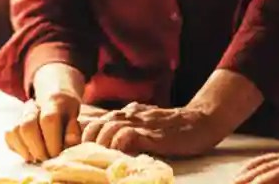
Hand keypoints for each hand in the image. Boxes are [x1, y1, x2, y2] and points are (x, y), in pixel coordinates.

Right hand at [4, 89, 82, 162]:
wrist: (54, 100)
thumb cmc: (67, 114)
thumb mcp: (76, 119)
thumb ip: (74, 130)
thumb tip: (70, 140)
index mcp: (54, 102)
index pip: (48, 120)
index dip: (52, 141)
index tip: (58, 154)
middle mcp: (34, 106)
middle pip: (27, 127)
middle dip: (38, 149)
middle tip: (48, 159)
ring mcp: (20, 115)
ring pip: (15, 132)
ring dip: (28, 150)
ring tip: (39, 158)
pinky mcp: (12, 124)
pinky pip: (9, 136)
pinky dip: (19, 149)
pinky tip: (30, 154)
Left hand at [82, 102, 225, 157]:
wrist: (201, 120)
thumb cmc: (174, 127)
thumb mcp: (145, 124)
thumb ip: (128, 131)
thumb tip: (108, 148)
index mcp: (125, 115)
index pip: (93, 122)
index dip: (81, 138)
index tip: (77, 156)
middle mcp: (129, 115)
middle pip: (94, 126)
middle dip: (85, 145)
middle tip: (84, 163)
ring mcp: (140, 123)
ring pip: (107, 130)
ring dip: (100, 147)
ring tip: (99, 164)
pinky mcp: (152, 132)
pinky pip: (127, 137)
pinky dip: (118, 148)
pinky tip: (118, 158)